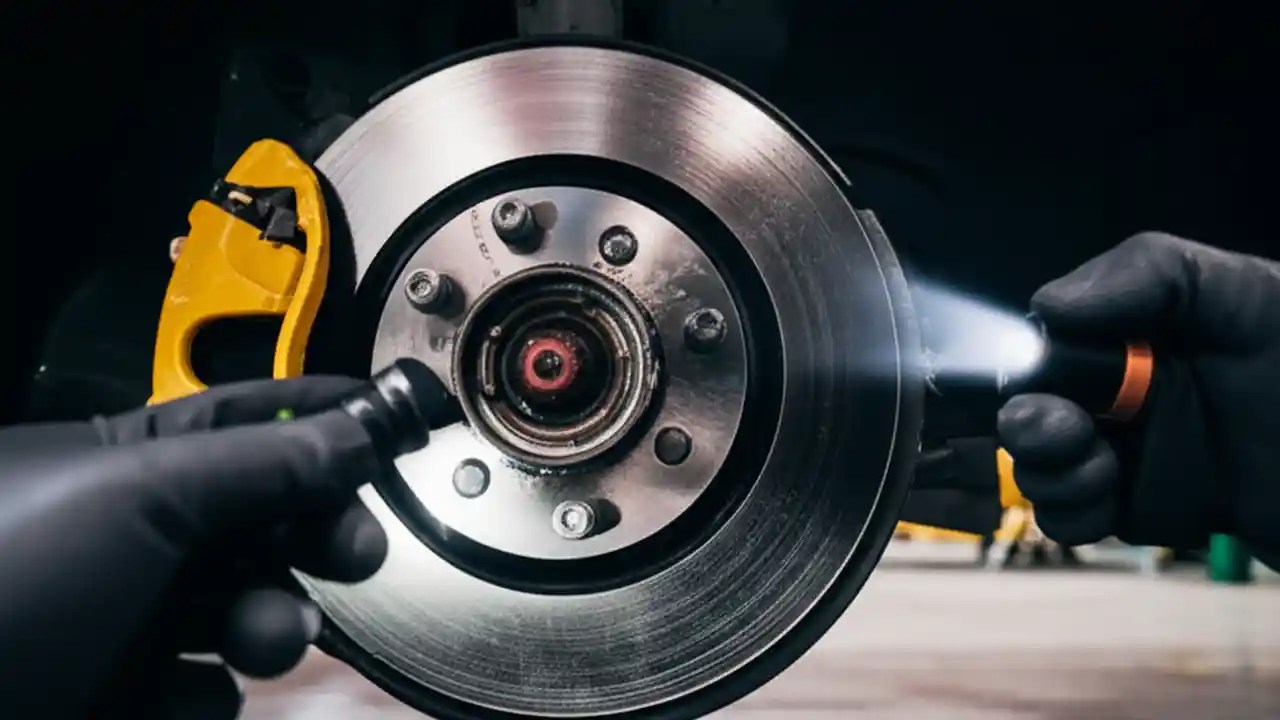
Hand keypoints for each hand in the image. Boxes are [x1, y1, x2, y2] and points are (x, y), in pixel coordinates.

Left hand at [0, 376, 384, 718]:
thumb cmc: (6, 576)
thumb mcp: (141, 495)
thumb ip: (265, 461)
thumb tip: (362, 425)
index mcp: (134, 461)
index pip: (256, 420)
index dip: (330, 417)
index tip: (403, 424)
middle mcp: (137, 535)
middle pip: (267, 521)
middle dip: (318, 534)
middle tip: (356, 550)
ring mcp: (129, 621)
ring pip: (245, 612)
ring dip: (268, 623)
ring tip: (256, 640)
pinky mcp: (123, 698)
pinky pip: (201, 693)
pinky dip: (200, 696)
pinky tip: (169, 694)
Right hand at [996, 233, 1279, 554]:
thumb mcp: (1238, 291)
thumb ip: (1145, 274)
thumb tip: (1047, 308)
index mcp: (1136, 334)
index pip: (1049, 341)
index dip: (1031, 360)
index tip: (1041, 371)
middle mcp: (1123, 392)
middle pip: (1029, 406)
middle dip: (1027, 420)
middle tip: (1059, 427)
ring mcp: (1128, 454)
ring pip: (1039, 465)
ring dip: (1045, 469)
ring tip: (1097, 468)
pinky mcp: (1141, 510)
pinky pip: (1073, 516)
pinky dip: (1069, 510)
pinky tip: (1104, 498)